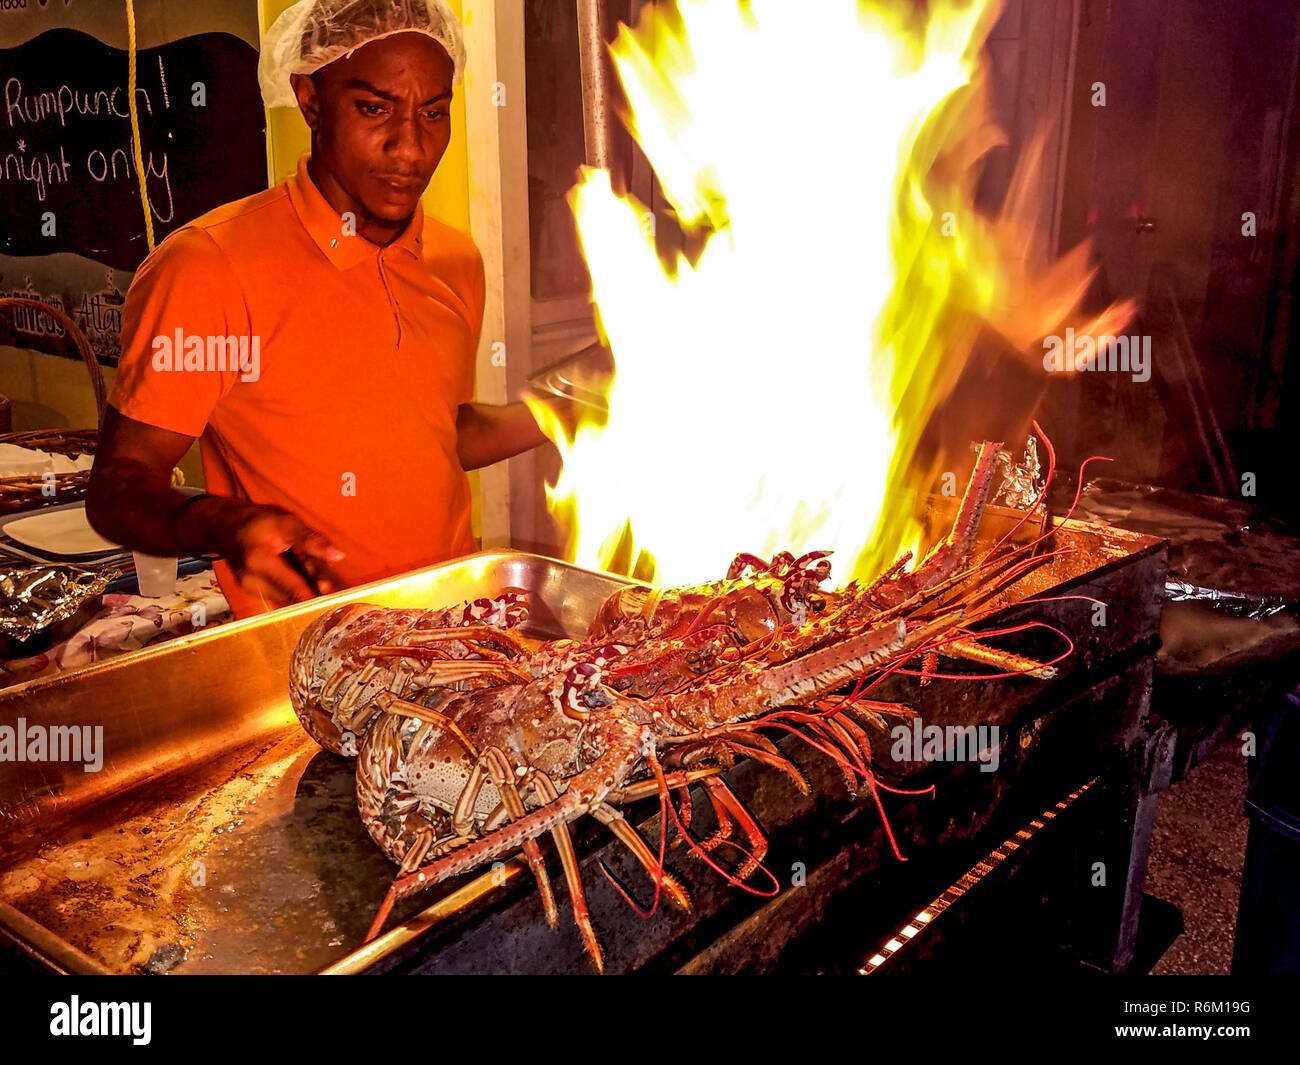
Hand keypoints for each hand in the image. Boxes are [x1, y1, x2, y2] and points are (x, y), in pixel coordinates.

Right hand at [208, 503, 346, 607]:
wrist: (226, 527)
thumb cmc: (258, 522)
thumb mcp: (288, 523)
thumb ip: (312, 541)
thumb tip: (338, 556)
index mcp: (260, 561)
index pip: (296, 588)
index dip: (318, 593)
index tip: (337, 594)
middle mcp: (252, 581)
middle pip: (294, 596)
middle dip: (313, 587)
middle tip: (323, 575)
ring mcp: (251, 589)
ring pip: (289, 598)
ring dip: (304, 587)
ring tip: (303, 566)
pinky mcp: (253, 593)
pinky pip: (281, 595)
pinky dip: (293, 587)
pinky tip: (295, 572)